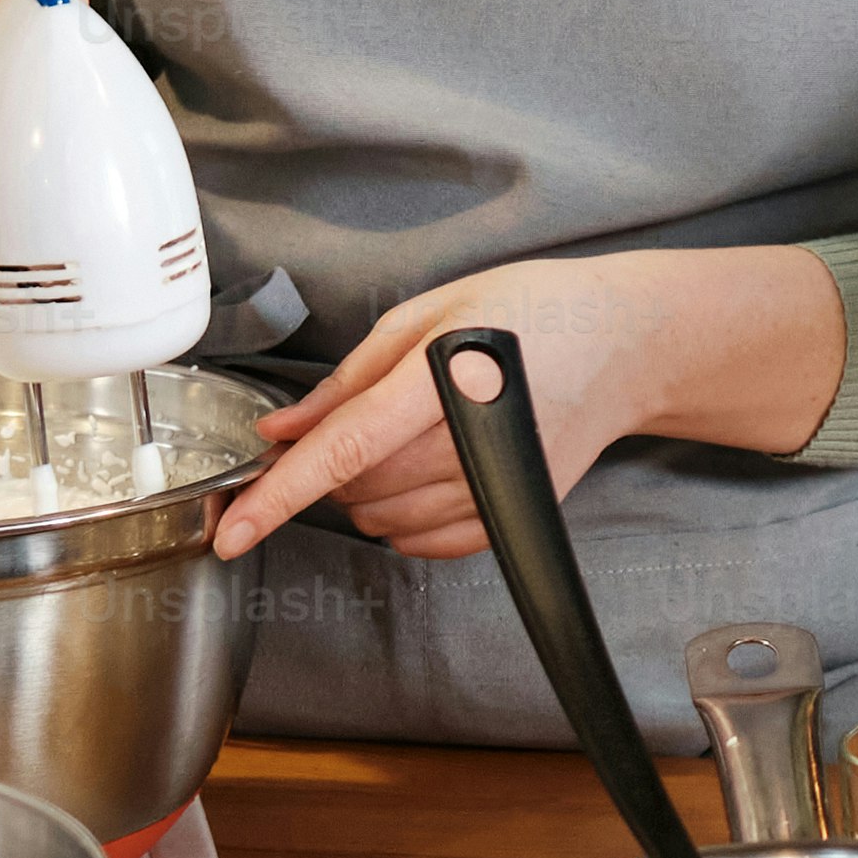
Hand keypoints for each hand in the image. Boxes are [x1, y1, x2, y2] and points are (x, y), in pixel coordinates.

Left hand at [215, 244, 841, 562]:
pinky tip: (420, 479)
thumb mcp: (430, 314)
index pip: (345, 450)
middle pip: (359, 489)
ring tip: (402, 439)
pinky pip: (432, 544)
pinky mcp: (517, 515)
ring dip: (367, 494)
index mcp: (446, 379)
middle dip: (330, 466)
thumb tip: (283, 431)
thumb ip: (351, 378)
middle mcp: (476, 442)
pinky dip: (407, 523)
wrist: (625, 345)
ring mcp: (501, 487)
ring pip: (388, 521)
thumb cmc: (530, 313)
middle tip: (356, 419)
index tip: (232, 532)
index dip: (279, 497)